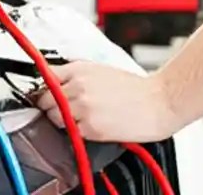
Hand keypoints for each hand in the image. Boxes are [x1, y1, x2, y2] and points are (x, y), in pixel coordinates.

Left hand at [32, 61, 182, 143]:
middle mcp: (78, 87)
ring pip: (55, 118)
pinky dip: (78, 132)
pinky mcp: (91, 128)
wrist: (158, 102)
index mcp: (79, 70)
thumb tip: (53, 80)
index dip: (44, 88)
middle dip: (51, 106)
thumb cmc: (134, 87)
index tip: (45, 94)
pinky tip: (92, 126)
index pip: (45, 78)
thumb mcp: (99, 70)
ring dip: (63, 121)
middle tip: (63, 109)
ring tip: (81, 118)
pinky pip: (72, 132)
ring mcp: (83, 108)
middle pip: (45, 100)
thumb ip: (75, 74)